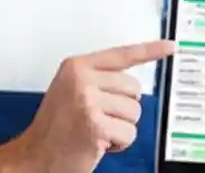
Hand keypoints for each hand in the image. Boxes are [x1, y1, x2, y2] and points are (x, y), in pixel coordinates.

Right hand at [9, 39, 174, 172]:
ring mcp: (88, 101)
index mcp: (76, 66)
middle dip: (123, 108)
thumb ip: (96, 80)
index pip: (122, 54)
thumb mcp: (69, 90)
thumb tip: (131, 85)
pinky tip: (98, 143)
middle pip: (133, 88)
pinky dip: (118, 144)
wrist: (34, 157)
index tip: (171, 46)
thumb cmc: (54, 128)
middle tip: (99, 118)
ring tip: (96, 131)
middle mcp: (82, 79)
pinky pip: (129, 133)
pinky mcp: (95, 124)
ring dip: (120, 127)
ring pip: (134, 112)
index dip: (150, 50)